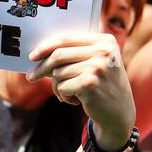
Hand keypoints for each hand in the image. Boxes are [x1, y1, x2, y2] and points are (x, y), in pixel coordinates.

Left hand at [28, 32, 135, 148]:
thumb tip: (38, 53)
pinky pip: (62, 87)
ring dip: (58, 86)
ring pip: (58, 73)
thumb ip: (74, 54)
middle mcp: (104, 52)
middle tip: (31, 77)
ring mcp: (98, 67)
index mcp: (105, 41)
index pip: (67, 38)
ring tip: (71, 93)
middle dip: (42, 68)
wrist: (119, 113)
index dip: (46, 46)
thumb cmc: (101, 86)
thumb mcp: (95, 64)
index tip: (33, 55)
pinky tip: (78, 100)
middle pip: (59, 55)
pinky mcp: (90, 84)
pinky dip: (64, 96)